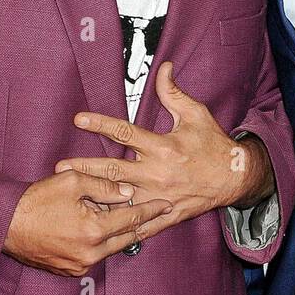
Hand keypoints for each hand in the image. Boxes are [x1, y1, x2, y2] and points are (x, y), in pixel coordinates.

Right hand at [3, 169, 172, 277]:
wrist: (4, 225)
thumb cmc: (36, 201)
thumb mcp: (72, 181)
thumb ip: (105, 186)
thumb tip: (128, 191)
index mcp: (94, 230)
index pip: (133, 218)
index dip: (151, 209)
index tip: (166, 203)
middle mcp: (90, 253)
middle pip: (127, 237)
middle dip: (143, 223)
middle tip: (159, 212)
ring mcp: (79, 265)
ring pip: (112, 248)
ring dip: (122, 233)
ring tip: (135, 219)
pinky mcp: (69, 270)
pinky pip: (95, 256)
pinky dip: (103, 243)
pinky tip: (106, 230)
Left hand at [55, 60, 272, 229]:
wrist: (235, 177)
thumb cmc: (213, 143)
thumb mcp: (195, 114)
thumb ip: (173, 93)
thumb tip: (163, 67)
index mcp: (162, 147)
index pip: (124, 133)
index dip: (100, 124)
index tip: (78, 119)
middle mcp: (157, 173)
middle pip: (112, 170)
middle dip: (84, 169)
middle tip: (59, 170)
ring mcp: (159, 196)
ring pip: (120, 200)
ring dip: (95, 199)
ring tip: (70, 199)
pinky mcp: (165, 214)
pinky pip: (139, 224)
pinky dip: (119, 226)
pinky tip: (100, 227)